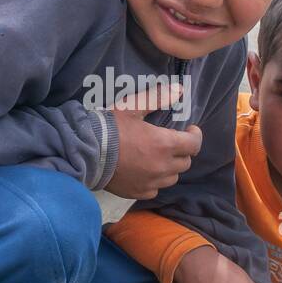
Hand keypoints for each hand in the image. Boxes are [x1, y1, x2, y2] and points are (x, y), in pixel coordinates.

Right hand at [105, 83, 202, 199]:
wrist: (86, 152)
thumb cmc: (110, 127)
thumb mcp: (133, 107)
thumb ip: (158, 98)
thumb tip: (179, 90)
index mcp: (165, 144)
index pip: (194, 144)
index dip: (195, 136)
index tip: (190, 130)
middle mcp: (162, 166)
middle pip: (185, 162)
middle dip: (182, 151)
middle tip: (171, 143)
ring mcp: (151, 182)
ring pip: (172, 177)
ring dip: (170, 167)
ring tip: (158, 158)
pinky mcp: (139, 192)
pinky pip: (156, 189)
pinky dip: (155, 181)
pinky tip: (145, 172)